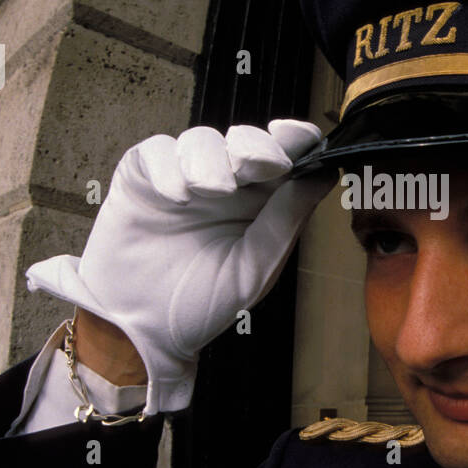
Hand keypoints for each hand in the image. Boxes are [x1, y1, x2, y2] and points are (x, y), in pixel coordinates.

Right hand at [25, 120, 334, 414]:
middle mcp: (225, 184)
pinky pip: (157, 151)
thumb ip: (286, 219)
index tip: (301, 138)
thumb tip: (326, 174)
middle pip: (246, 140)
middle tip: (259, 164)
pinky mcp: (142, 177)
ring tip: (213, 189)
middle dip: (255, 146)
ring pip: (202, 139)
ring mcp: (183, 177)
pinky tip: (176, 195)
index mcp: (259, 203)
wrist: (140, 329)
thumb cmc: (201, 304)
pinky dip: (168, 166)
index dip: (296, 138)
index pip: (285, 155)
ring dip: (212, 159)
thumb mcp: (254, 268)